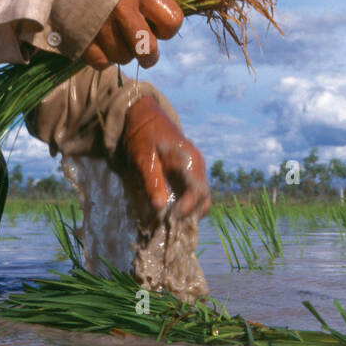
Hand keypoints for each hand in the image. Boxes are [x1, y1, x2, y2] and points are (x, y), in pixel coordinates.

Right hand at [82, 0, 181, 69]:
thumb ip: (147, 3)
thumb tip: (158, 32)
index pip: (171, 21)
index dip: (167, 28)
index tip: (157, 24)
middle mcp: (122, 7)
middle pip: (147, 49)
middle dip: (150, 56)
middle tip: (146, 52)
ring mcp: (100, 23)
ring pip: (123, 57)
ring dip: (122, 53)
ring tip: (115, 38)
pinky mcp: (79, 36)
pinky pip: (101, 62)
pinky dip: (103, 58)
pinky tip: (101, 43)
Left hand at [121, 96, 209, 221]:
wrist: (144, 117)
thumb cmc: (143, 136)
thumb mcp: (142, 157)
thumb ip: (151, 181)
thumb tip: (159, 208)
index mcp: (189, 160)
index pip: (198, 191)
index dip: (187, 209)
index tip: (170, 220)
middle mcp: (197, 166)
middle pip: (204, 200)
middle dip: (188, 217)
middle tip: (167, 227)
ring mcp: (195, 171)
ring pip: (200, 201)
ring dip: (186, 215)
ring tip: (165, 224)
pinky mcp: (189, 176)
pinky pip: (192, 196)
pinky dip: (182, 208)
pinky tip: (165, 215)